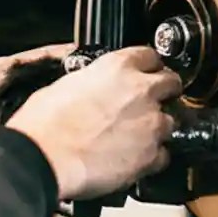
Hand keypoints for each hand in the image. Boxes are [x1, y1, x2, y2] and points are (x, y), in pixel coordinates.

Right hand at [5, 46, 181, 199]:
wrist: (45, 158)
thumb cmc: (45, 124)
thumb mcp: (65, 85)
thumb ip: (92, 83)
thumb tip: (93, 90)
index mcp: (117, 66)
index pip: (150, 56)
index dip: (148, 66)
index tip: (146, 73)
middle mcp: (141, 90)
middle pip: (171, 84)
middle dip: (164, 93)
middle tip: (148, 104)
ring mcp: (150, 123)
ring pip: (170, 122)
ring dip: (156, 128)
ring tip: (134, 138)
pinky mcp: (150, 155)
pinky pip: (163, 155)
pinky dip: (153, 158)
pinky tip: (135, 160)